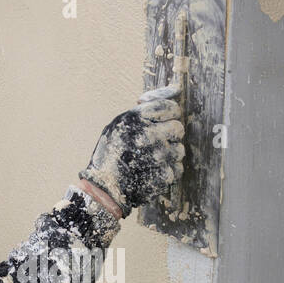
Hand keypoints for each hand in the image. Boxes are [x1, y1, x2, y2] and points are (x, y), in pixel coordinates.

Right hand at [78, 84, 184, 217]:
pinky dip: (168, 171)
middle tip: (158, 143)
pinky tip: (153, 172)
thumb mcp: (119, 124)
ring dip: (170, 155)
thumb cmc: (110, 154)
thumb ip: (143, 111)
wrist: (103, 189)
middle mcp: (149, 135)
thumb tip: (172, 93)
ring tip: (153, 160)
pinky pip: (177, 168)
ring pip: (180, 150)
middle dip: (171, 135)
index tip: (164, 121)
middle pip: (178, 128)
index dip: (170, 115)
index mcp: (136, 118)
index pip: (171, 108)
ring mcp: (158, 157)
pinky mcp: (164, 175)